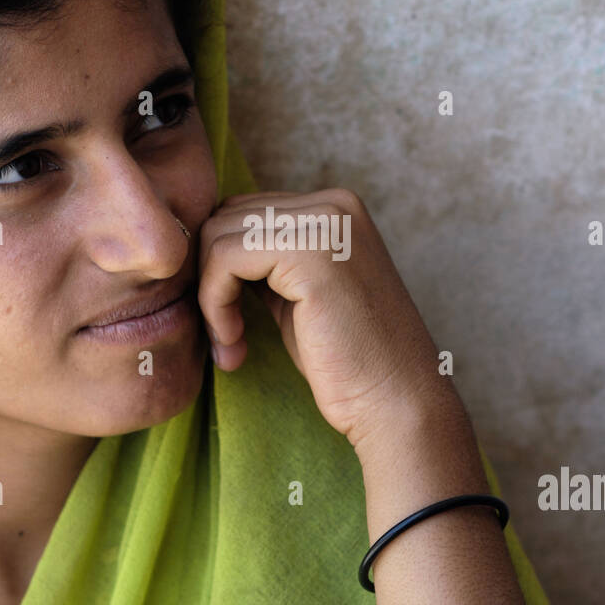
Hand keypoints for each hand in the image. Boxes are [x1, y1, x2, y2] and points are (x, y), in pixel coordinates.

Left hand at [196, 188, 454, 448]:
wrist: (397, 402)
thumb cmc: (348, 362)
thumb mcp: (298, 297)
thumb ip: (266, 264)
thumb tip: (208, 247)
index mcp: (336, 208)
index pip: (244, 212)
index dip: (221, 267)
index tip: (226, 321)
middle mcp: (334, 203)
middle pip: (226, 217)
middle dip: (210, 279)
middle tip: (226, 337)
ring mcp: (325, 222)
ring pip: (218, 236)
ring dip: (210, 296)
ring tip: (230, 343)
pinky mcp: (310, 252)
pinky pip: (224, 259)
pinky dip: (214, 304)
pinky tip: (234, 343)